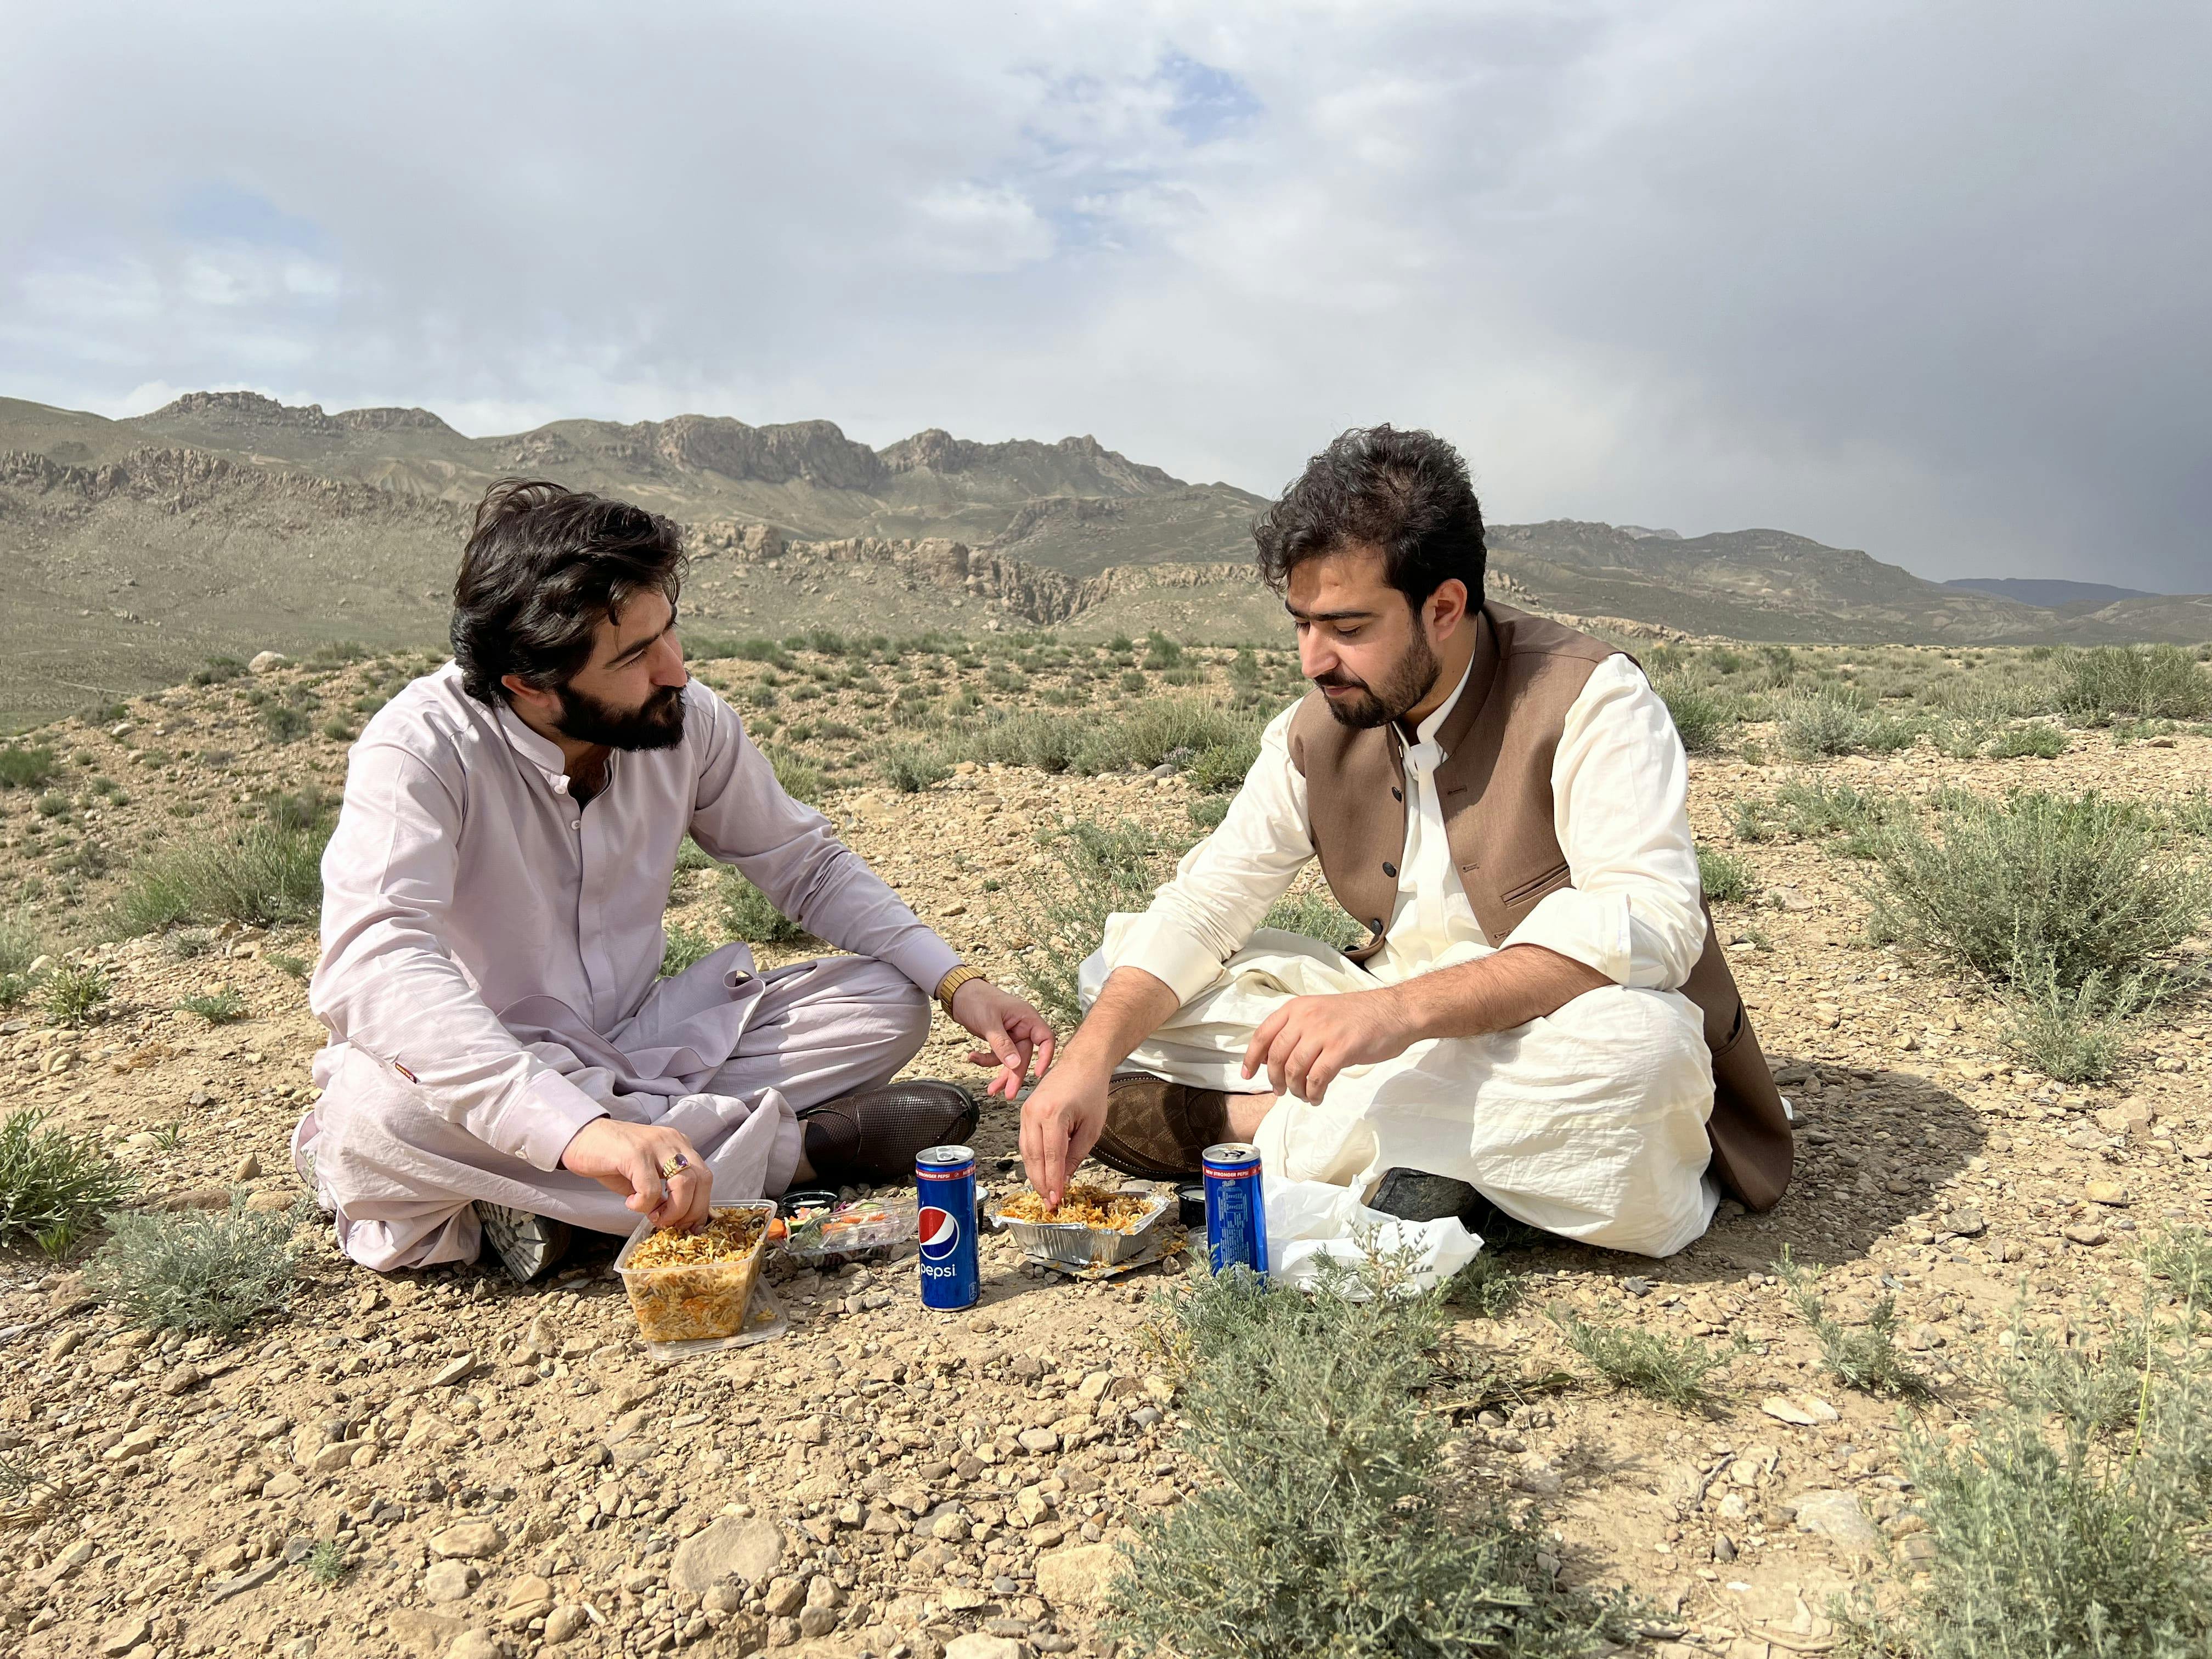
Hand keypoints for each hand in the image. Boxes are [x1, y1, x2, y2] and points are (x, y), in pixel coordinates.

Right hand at [558, 1118, 711, 1230]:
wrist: (581, 1138)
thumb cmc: (612, 1159)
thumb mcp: (645, 1174)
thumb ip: (664, 1190)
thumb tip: (678, 1218)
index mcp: (679, 1146)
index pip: (705, 1178)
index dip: (700, 1206)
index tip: (687, 1225)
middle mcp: (672, 1142)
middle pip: (701, 1181)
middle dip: (690, 1211)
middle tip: (669, 1224)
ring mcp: (655, 1145)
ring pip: (684, 1184)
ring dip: (672, 1210)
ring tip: (652, 1216)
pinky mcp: (635, 1153)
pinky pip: (651, 1188)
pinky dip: (643, 1204)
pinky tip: (630, 1202)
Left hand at [949, 979, 1057, 1100]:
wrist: (958, 993)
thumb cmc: (976, 999)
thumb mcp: (989, 1023)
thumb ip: (1002, 1045)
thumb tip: (1014, 1064)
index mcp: (1026, 1018)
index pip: (1045, 1039)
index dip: (1045, 1057)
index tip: (1038, 1073)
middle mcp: (1022, 1027)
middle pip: (1025, 1056)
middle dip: (1015, 1075)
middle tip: (1008, 1093)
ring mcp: (1011, 1034)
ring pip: (1011, 1060)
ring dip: (1000, 1074)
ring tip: (991, 1089)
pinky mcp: (1000, 1040)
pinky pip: (999, 1056)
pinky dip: (987, 1061)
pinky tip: (973, 1057)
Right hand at [1018, 1063, 1110, 1209]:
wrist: (1082, 1063)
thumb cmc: (1091, 1090)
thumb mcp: (1091, 1127)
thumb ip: (1076, 1155)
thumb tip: (1063, 1179)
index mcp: (1053, 1114)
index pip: (1051, 1157)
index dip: (1053, 1182)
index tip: (1056, 1200)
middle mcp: (1034, 1113)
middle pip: (1034, 1157)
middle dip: (1040, 1182)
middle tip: (1048, 1202)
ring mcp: (1026, 1111)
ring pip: (1026, 1151)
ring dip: (1034, 1173)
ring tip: (1044, 1191)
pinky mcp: (1025, 1111)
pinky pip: (1025, 1141)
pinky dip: (1032, 1159)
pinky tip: (1040, 1171)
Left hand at [1241, 989, 1414, 1104]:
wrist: (1395, 1011)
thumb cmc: (1360, 1015)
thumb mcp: (1321, 1012)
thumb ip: (1298, 1029)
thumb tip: (1276, 1058)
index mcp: (1297, 1007)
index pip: (1263, 1034)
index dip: (1251, 1058)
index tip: (1247, 1075)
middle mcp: (1306, 1017)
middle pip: (1276, 1056)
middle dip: (1275, 1079)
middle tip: (1281, 1091)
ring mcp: (1324, 1032)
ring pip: (1294, 1069)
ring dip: (1295, 1089)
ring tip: (1304, 1095)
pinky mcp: (1342, 1048)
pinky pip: (1318, 1078)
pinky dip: (1314, 1093)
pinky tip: (1318, 1097)